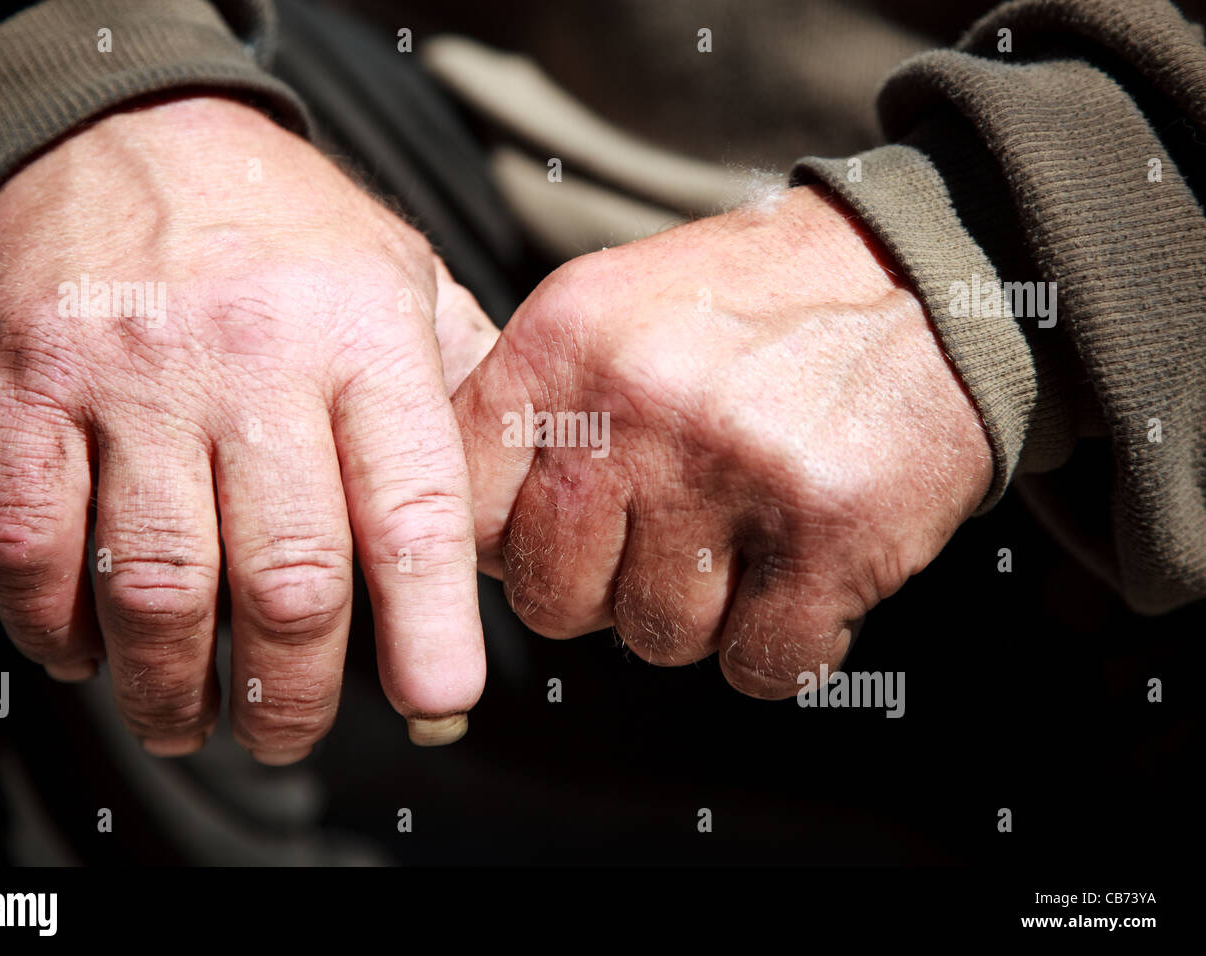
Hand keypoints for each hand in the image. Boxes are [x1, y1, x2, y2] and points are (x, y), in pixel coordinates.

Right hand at [0, 96, 494, 758]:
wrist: (129, 129)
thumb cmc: (286, 232)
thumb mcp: (402, 279)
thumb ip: (455, 393)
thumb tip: (504, 522)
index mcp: (362, 339)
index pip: (410, 510)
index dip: (428, 626)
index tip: (439, 700)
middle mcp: (250, 361)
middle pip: (285, 578)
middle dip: (292, 692)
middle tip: (289, 731)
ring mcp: (128, 378)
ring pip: (155, 585)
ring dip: (172, 686)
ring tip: (191, 720)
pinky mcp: (26, 388)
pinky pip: (28, 543)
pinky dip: (54, 627)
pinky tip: (90, 652)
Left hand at [453, 185, 991, 697]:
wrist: (919, 278)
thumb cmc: (749, 313)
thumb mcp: (608, 314)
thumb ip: (529, 416)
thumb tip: (461, 542)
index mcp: (564, 346)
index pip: (466, 515)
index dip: (507, 550)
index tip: (550, 541)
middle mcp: (638, 405)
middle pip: (555, 601)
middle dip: (605, 592)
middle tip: (664, 537)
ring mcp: (735, 470)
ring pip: (658, 641)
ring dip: (701, 613)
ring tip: (743, 534)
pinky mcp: (831, 532)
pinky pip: (760, 665)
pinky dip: (779, 643)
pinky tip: (798, 574)